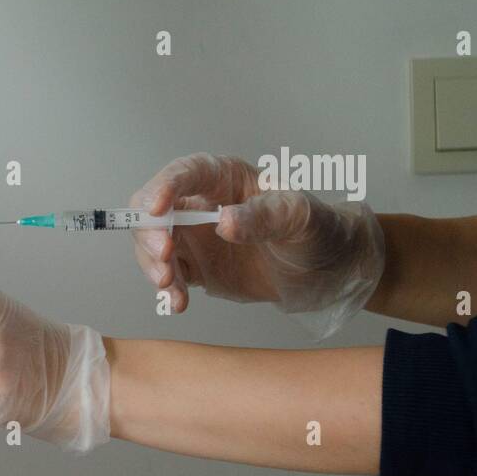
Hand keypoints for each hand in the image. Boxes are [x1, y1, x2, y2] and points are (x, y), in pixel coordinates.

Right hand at [130, 153, 384, 337]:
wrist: (327, 272)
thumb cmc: (317, 230)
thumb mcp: (299, 216)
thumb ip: (264, 216)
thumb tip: (224, 222)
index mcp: (223, 178)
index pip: (184, 173)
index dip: (164, 187)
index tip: (157, 209)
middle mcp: (200, 204)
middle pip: (153, 210)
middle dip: (149, 233)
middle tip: (164, 256)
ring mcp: (194, 238)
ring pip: (152, 246)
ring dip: (153, 265)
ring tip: (170, 287)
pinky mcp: (195, 268)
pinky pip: (168, 276)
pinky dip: (167, 290)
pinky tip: (178, 302)